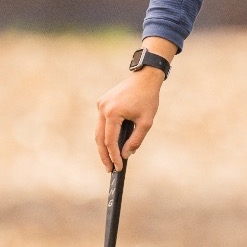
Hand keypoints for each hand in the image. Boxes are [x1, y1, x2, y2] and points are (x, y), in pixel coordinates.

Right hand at [94, 38, 175, 169]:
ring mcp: (101, 105)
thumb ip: (135, 141)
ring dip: (104, 146)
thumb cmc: (148, 99)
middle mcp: (103, 108)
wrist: (145, 77)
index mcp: (113, 113)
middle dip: (104, 155)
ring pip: (99, 131)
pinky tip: (111, 145)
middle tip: (109, 169)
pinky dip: (106, 134)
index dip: (113, 156)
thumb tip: (125, 155)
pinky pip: (102, 122)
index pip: (110, 141)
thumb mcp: (146, 122)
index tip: (117, 168)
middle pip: (100, 138)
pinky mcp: (102, 102)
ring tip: (109, 160)